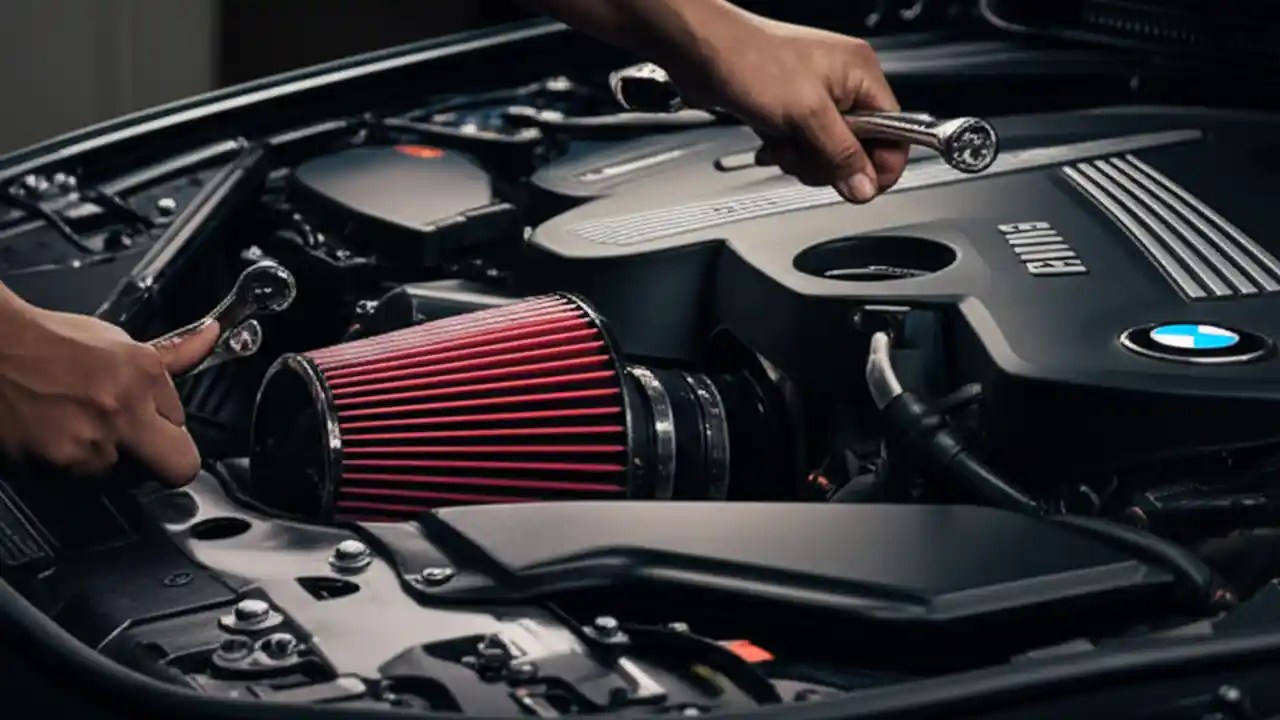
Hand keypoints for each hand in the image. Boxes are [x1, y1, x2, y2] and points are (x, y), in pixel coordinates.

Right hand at [0, 301, 218, 484]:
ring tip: (87, 428)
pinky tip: (64, 437)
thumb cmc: (54, 343)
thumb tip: (212, 335)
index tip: (156, 419)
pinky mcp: (47, 473)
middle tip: (139, 440)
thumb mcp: (122, 344)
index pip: (188, 436)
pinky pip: (82, 484)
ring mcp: (82, 452)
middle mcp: (117, 421)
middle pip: (173, 471)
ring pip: (123, 479)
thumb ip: (175, 355)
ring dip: (114, 461)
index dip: (173, 429)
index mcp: (141, 384)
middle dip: (163, 460)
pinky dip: (78, 467)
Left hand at [668, 15, 908, 202]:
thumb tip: (865, 186)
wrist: (702, 51)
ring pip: (827, 154)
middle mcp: (844, 85)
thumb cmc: (750, 61)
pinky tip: (771, 141)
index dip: (878, 166)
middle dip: (829, 162)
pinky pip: (803, 147)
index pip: (896, 133)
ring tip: (783, 142)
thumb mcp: (806, 114)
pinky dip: (786, 151)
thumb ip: (841, 155)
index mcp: (862, 75)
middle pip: (860, 150)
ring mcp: (816, 99)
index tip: (858, 185)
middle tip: (806, 151)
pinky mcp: (791, 110)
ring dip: (803, 158)